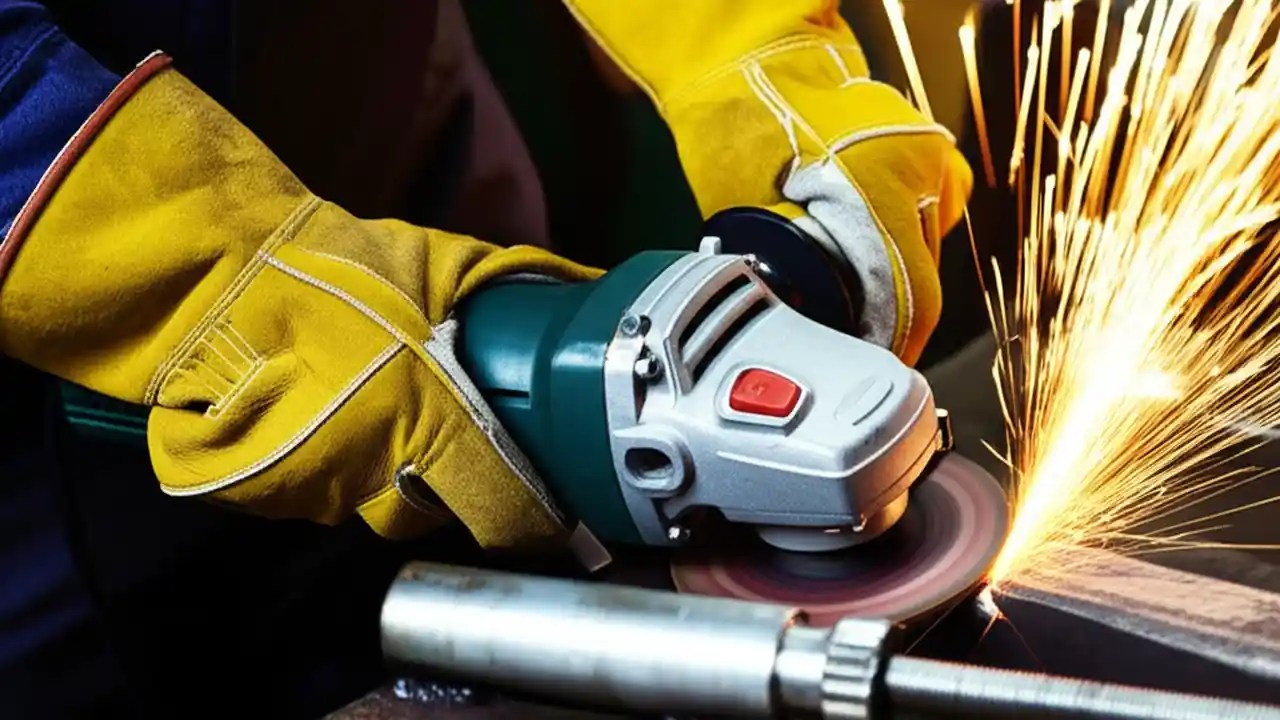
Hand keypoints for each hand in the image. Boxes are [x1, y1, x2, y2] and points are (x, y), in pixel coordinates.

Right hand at [0, 54, 598, 549]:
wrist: (208, 278)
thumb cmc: (333, 269)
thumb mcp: (435, 261)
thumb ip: (511, 280)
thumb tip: (588, 287)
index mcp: (425, 421)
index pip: (502, 509)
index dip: (532, 521)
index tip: (548, 517)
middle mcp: (373, 473)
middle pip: (432, 515)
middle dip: (442, 487)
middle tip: (439, 433)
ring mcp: (313, 491)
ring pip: (370, 505)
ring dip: (380, 474)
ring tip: (371, 413)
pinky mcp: (261, 497)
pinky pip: (317, 493)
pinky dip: (327, 467)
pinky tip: (320, 419)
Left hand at [564, 0, 971, 363]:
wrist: (758, 62)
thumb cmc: (741, 125)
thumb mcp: (751, 218)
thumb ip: (794, 279)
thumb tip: (816, 332)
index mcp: (879, 187)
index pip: (908, 300)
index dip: (890, 347)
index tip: (870, 369)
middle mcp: (921, 170)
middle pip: (922, 281)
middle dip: (887, 319)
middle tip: (851, 341)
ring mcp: (934, 158)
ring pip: (928, 255)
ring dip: (894, 280)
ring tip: (846, 285)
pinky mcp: (935, 155)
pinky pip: (929, 222)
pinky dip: (900, 243)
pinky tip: (862, 240)